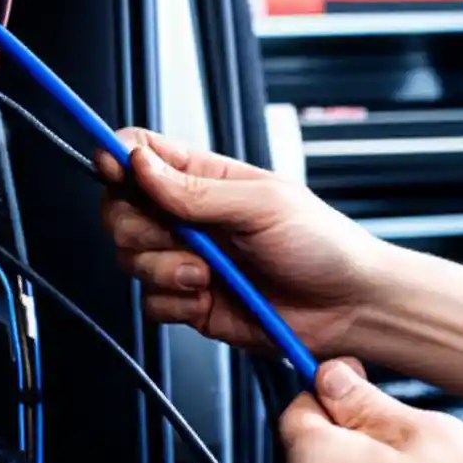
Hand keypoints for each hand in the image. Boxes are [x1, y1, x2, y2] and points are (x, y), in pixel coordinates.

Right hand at [97, 128, 386, 355]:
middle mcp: (189, 218)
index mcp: (205, 179)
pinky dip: (175, 302)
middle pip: (120, 210)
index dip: (117, 157)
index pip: (141, 153)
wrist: (347, 309)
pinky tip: (209, 298)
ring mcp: (186, 261)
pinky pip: (151, 302)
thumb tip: (141, 164)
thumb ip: (195, 190)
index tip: (115, 169)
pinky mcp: (189, 302)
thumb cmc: (323, 245)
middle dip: (138, 227)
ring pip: (130, 259)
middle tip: (179, 237)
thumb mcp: (262, 204)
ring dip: (164, 269)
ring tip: (209, 274)